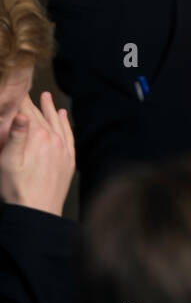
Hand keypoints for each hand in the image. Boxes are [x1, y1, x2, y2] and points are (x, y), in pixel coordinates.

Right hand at [0, 91, 75, 216]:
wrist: (38, 213)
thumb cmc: (18, 191)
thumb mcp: (8, 162)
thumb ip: (15, 136)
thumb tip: (21, 114)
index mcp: (38, 137)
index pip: (27, 113)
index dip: (21, 100)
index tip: (17, 89)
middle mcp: (54, 139)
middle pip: (41, 116)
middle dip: (34, 103)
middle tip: (29, 90)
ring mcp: (63, 149)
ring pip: (57, 123)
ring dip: (51, 109)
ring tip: (47, 97)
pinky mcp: (69, 160)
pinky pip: (69, 136)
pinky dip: (66, 124)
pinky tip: (63, 117)